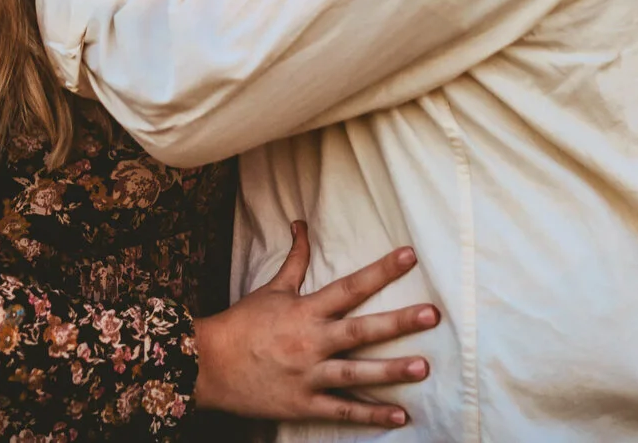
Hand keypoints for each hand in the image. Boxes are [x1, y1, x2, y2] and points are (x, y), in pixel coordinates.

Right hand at [191, 223, 437, 426]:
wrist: (207, 364)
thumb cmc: (242, 323)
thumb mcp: (272, 288)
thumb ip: (295, 258)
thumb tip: (300, 223)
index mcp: (305, 310)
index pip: (350, 286)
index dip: (381, 270)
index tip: (410, 256)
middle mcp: (310, 341)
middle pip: (360, 330)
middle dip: (397, 322)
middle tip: (431, 314)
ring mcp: (308, 375)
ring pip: (355, 373)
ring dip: (390, 372)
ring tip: (422, 368)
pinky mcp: (302, 403)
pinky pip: (341, 410)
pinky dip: (370, 413)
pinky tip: (399, 415)